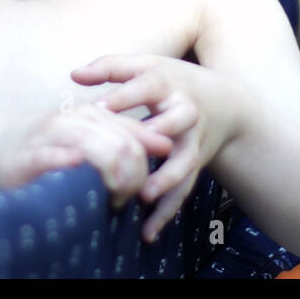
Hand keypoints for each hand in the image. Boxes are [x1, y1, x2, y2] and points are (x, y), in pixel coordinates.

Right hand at [0, 104, 174, 210]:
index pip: (134, 137)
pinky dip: (71, 166)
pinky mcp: (28, 157)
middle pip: (122, 147)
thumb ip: (123, 136)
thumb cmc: (47, 145)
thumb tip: (165, 144)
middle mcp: (74, 120)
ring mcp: (51, 136)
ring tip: (109, 200)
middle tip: (124, 200)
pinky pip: (54, 159)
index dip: (144, 167)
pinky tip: (80, 175)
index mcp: (93, 114)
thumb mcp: (88, 135)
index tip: (140, 190)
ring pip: (95, 150)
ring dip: (111, 179)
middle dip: (132, 178)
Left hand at [71, 54, 242, 242]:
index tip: (98, 108)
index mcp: (168, 85)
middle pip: (175, 122)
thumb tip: (74, 74)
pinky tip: (147, 232)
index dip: (124, 97)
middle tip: (127, 150)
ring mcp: (193, 140)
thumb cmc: (173, 81)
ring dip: (166, 180)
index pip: (146, 87)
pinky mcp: (195, 164)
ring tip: (143, 196)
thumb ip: (110, 67)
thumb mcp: (146, 67)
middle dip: (155, 135)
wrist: (225, 103)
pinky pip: (183, 190)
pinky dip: (167, 211)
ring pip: (184, 161)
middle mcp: (186, 112)